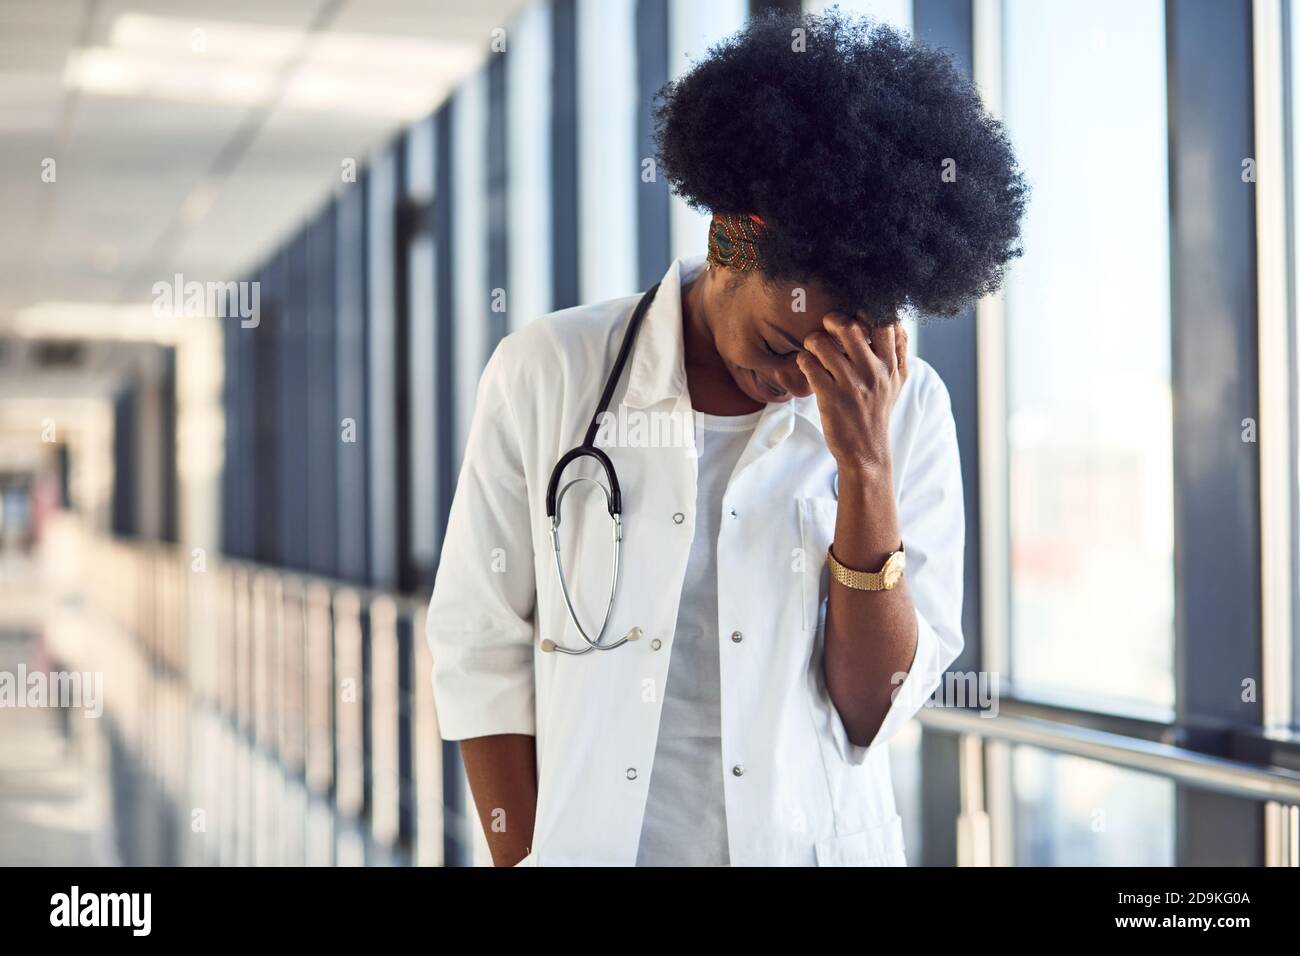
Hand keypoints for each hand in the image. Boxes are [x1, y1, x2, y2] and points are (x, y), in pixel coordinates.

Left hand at [795, 312, 908, 477]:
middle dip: (833, 320)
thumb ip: (899, 351)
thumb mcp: (897, 382)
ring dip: (813, 340)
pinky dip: (803, 360)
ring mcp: (850, 385)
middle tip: (827, 326)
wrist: (867, 451)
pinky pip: (809, 365)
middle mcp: (873, 373)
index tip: (855, 315)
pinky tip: (807, 365)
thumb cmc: (878, 411)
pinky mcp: (830, 397)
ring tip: (814, 347)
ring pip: (823, 343)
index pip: (885, 323)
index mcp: (891, 365)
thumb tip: (897, 321)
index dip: (866, 311)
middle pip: (851, 327)